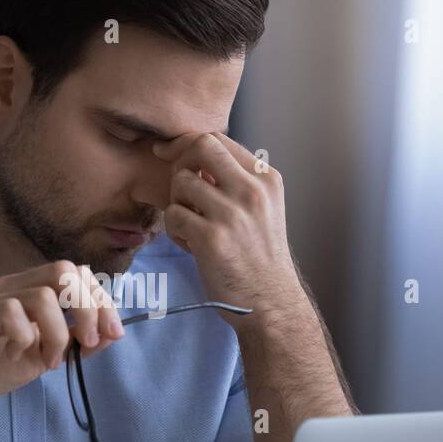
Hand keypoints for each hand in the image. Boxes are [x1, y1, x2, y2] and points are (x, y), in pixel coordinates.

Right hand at [0, 261, 123, 415]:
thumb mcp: (44, 356)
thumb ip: (76, 343)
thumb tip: (112, 333)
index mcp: (31, 290)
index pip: (77, 273)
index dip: (100, 300)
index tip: (111, 333)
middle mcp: (14, 286)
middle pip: (65, 271)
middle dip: (87, 309)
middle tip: (87, 344)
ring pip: (44, 295)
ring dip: (58, 334)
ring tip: (48, 360)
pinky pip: (12, 313)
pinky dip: (25, 339)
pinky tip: (16, 355)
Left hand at [151, 132, 302, 314]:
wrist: (271, 302)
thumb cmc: (259, 256)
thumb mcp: (263, 208)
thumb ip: (235, 180)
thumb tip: (188, 154)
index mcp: (265, 178)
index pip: (217, 138)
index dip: (188, 145)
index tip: (172, 158)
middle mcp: (252, 191)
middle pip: (200, 146)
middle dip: (179, 163)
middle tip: (180, 191)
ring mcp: (232, 214)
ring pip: (181, 182)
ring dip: (177, 203)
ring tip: (191, 225)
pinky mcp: (212, 239)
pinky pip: (173, 214)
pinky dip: (175, 230)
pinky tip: (191, 245)